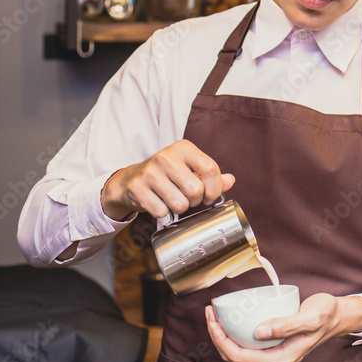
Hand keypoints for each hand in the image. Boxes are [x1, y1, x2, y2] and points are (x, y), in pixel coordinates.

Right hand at [100, 139, 234, 220]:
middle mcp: (166, 156)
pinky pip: (162, 212)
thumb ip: (211, 175)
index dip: (215, 189)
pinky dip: (163, 213)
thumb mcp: (189, 169)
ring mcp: (150, 172)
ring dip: (179, 208)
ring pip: (180, 204)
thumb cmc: (166, 175)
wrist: (130, 180)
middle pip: (196, 190)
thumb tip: (231, 181)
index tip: (210, 197)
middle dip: (195, 201)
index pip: (211, 169)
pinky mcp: (137, 188)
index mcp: (183, 148)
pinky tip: (158, 203)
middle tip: (187, 198)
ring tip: (172, 200)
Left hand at [204, 293, 361, 361]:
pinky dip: (234, 333)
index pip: (240, 356)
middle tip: (210, 312)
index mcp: (281, 360)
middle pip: (234, 355)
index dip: (221, 340)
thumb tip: (259, 332)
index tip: (213, 320)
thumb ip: (287, 325)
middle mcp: (274, 361)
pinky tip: (231, 318)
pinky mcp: (272, 346)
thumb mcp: (310, 317)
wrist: (337, 316)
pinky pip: (246, 344)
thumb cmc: (326, 314)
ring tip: (215, 313)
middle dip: (217, 336)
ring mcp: (272, 355)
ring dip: (223, 334)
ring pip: (238, 351)